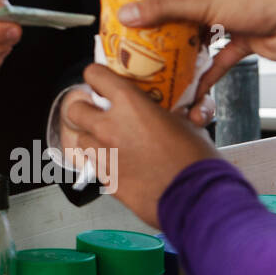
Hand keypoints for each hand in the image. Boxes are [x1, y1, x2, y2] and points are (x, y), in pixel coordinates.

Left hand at [64, 64, 218, 227]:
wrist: (199, 200)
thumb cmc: (197, 160)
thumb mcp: (187, 123)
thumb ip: (166, 112)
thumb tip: (168, 111)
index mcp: (130, 104)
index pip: (95, 74)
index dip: (98, 77)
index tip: (103, 81)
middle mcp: (110, 127)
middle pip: (75, 109)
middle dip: (86, 110)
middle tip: (100, 114)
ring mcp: (105, 155)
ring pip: (82, 140)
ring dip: (94, 139)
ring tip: (114, 144)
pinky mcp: (107, 181)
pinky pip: (95, 166)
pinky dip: (104, 164)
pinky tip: (123, 166)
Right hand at [125, 0, 275, 108]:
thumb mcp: (203, 1)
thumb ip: (164, 8)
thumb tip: (127, 14)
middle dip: (165, 5)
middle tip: (142, 17)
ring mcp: (234, 9)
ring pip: (201, 22)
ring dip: (183, 37)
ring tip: (159, 49)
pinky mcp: (244, 33)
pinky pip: (219, 52)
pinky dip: (207, 67)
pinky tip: (193, 83)